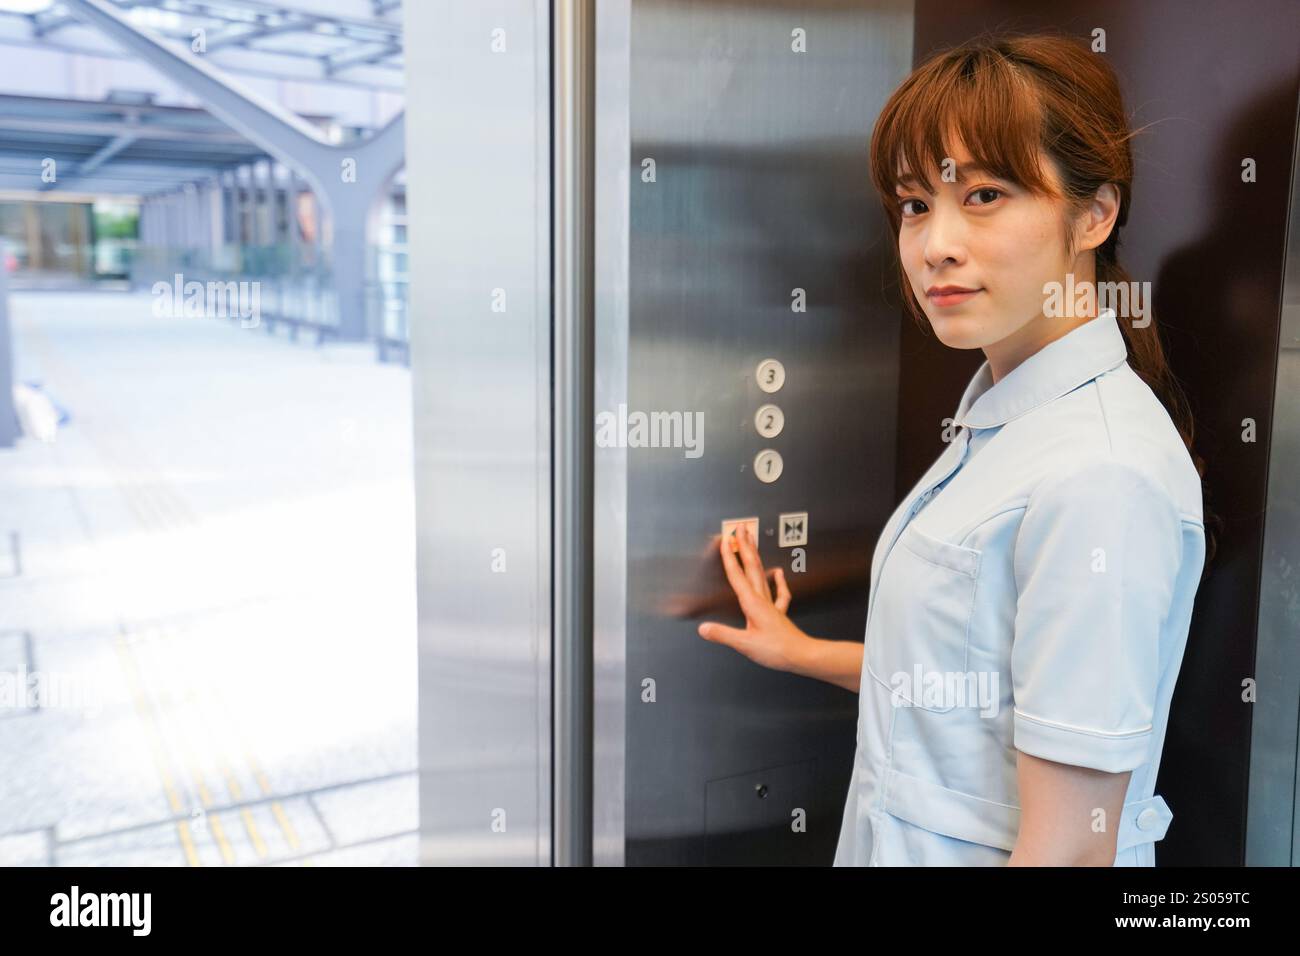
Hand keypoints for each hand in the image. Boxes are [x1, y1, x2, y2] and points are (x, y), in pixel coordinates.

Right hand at [697, 523, 810, 673]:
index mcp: (752, 604)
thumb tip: (703, 628)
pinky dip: (779, 580)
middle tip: (741, 528)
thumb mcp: (745, 644)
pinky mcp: (778, 613)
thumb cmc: (777, 650)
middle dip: (745, 546)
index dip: (730, 557)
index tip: (726, 540)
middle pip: (751, 566)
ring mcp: (772, 604)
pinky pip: (779, 592)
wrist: (802, 655)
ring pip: (762, 574)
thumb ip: (723, 634)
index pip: (737, 576)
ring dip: (756, 556)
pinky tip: (779, 573)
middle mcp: (762, 599)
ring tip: (753, 542)